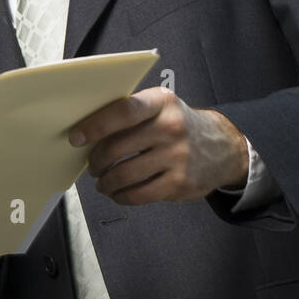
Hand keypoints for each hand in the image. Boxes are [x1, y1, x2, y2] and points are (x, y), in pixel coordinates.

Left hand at [68, 88, 248, 204]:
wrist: (223, 147)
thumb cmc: (178, 125)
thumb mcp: (161, 107)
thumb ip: (130, 113)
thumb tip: (87, 131)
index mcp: (161, 102)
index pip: (122, 112)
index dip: (95, 126)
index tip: (76, 138)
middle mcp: (171, 127)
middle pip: (117, 148)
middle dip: (96, 161)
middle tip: (92, 166)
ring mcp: (177, 156)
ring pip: (124, 175)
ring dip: (106, 182)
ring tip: (102, 182)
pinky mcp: (180, 183)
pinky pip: (139, 194)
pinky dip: (121, 196)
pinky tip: (118, 193)